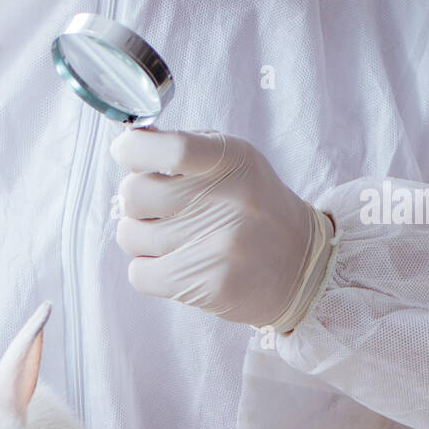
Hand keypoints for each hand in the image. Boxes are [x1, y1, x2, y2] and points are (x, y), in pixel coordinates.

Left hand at [110, 128, 333, 332]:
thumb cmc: (254, 205)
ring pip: (129, 235)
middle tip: (159, 206)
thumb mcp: (232, 159)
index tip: (126, 151)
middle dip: (136, 199)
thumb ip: (182, 147)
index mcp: (231, 160)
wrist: (303, 266)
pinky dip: (148, 268)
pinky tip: (175, 262)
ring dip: (141, 236)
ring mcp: (217, 246)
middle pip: (134, 193)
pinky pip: (138, 273)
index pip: (169, 149)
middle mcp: (226, 200)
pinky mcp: (208, 285)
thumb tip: (127, 143)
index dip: (131, 148)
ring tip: (173, 236)